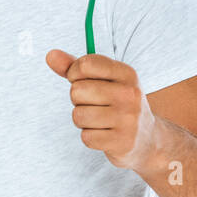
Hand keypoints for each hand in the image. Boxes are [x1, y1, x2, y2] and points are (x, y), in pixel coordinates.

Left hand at [45, 49, 157, 170]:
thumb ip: (74, 67)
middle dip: (78, 100)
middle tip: (95, 105)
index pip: (85, 64)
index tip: (81, 80)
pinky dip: (90, 137)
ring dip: (82, 120)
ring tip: (99, 120)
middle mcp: (130, 94)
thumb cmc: (115, 104)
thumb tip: (50, 55)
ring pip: (78, 115)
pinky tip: (105, 135)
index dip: (73, 73)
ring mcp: (128, 119)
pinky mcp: (122, 142)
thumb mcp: (102, 80)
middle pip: (77, 90)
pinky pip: (86, 137)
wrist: (146, 139)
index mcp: (127, 74)